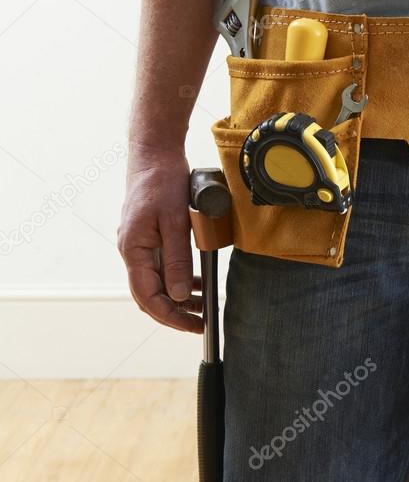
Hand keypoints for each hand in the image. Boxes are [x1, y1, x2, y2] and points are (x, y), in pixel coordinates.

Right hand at [117, 143, 202, 332]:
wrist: (154, 155)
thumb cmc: (163, 183)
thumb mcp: (176, 222)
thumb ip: (178, 260)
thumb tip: (180, 296)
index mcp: (134, 250)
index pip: (148, 297)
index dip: (170, 317)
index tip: (194, 326)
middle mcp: (132, 251)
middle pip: (149, 295)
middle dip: (175, 313)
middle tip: (202, 323)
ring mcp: (139, 245)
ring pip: (156, 283)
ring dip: (178, 298)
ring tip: (204, 306)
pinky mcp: (149, 238)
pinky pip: (161, 268)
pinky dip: (178, 279)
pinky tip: (197, 284)